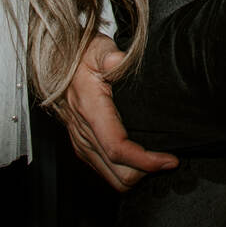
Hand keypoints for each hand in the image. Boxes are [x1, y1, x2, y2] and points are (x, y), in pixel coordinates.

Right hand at [59, 35, 178, 190]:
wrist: (57, 64)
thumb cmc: (79, 57)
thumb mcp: (96, 49)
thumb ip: (108, 55)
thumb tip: (118, 60)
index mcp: (91, 110)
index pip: (118, 148)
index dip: (145, 160)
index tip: (168, 160)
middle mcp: (85, 132)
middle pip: (119, 173)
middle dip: (146, 172)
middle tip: (168, 160)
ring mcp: (82, 142)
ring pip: (112, 177)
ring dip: (137, 175)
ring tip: (158, 162)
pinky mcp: (82, 146)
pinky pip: (104, 170)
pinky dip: (125, 171)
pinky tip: (140, 160)